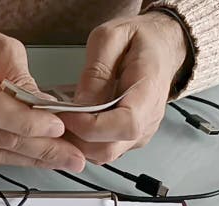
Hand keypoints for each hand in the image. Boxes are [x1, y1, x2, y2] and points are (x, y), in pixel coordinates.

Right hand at [0, 20, 85, 170]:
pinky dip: (12, 159)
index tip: (57, 127)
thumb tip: (47, 110)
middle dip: (41, 148)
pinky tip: (34, 158)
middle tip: (72, 155)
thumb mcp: (2, 47)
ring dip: (31, 159)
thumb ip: (23, 79)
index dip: (27, 123)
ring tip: (61, 159)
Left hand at [59, 12, 189, 163]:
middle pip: (110, 149)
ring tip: (63, 119)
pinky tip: (75, 122)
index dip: (91, 127)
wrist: (161, 46)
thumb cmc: (140, 40)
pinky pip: (103, 150)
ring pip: (104, 155)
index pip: (125, 125)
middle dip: (76, 139)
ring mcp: (140, 132)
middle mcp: (148, 119)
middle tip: (56, 118)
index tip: (67, 115)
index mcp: (148, 91)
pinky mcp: (129, 138)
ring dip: (77, 143)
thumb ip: (96, 71)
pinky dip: (84, 142)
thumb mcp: (111, 38)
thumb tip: (81, 102)